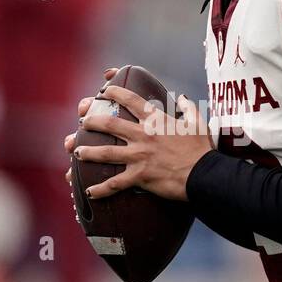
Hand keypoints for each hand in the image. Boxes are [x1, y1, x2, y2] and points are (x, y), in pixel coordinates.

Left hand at [63, 70, 212, 201]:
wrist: (204, 174)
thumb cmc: (201, 149)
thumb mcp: (197, 123)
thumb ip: (188, 108)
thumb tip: (182, 97)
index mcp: (156, 121)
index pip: (131, 100)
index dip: (114, 92)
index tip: (103, 89)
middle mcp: (143, 136)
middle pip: (110, 123)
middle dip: (93, 121)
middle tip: (83, 121)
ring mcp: (139, 156)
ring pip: (106, 152)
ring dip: (88, 152)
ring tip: (77, 152)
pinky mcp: (140, 176)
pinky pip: (115, 183)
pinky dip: (101, 189)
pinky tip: (89, 191)